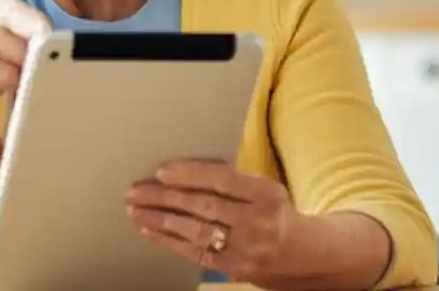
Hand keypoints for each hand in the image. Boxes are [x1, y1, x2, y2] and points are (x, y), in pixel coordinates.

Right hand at [0, 0, 51, 111]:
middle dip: (22, 57)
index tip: (52, 41)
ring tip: (9, 82)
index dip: (33, 26)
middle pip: (2, 39)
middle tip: (30, 69)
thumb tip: (53, 48)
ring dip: (5, 78)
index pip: (11, 10)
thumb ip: (31, 32)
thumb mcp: (13, 32)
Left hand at [125, 160, 310, 285]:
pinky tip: (150, 230)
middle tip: (135, 191)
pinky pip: (196, 253)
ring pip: (196, 231)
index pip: (223, 181)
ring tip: (135, 209)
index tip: (161, 171)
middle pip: (205, 206)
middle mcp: (258, 221)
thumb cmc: (272, 211)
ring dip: (161, 220)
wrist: (303, 253)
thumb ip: (229, 179)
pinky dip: (169, 240)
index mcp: (266, 194)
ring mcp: (247, 248)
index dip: (190, 175)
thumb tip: (178, 169)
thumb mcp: (262, 188)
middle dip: (165, 198)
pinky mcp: (235, 268)